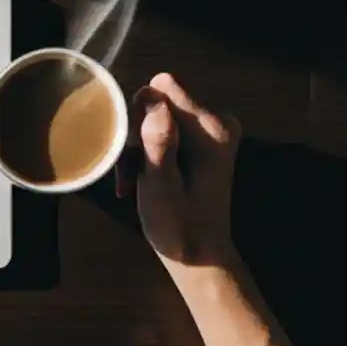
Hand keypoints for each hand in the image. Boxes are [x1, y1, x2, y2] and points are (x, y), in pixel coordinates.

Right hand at [115, 72, 240, 267]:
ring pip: (156, 116)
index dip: (136, 118)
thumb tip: (153, 100)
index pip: (159, 90)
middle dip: (134, 134)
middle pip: (157, 102)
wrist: (198, 255)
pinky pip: (164, 127)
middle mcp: (218, 121)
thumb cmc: (177, 227)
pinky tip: (142, 176)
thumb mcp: (160, 187)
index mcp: (211, 129)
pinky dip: (148, 149)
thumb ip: (158, 143)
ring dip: (137, 146)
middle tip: (129, 174)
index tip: (130, 153)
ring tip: (132, 181)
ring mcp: (213, 129)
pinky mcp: (205, 139)